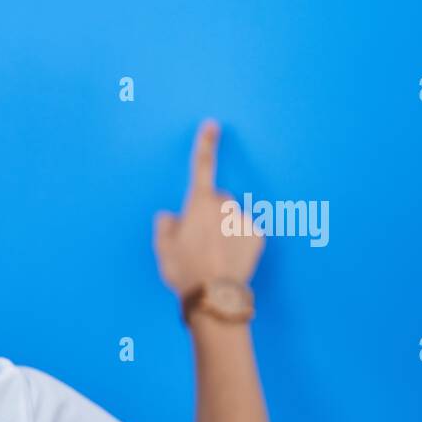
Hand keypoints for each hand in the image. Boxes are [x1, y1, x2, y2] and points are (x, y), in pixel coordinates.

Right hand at [153, 120, 263, 296]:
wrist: (215, 296)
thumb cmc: (185, 271)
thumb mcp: (163, 248)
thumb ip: (165, 226)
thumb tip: (170, 216)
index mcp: (198, 204)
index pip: (201, 167)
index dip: (205, 145)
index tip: (212, 125)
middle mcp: (224, 206)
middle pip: (216, 201)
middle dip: (209, 213)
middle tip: (198, 240)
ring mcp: (243, 220)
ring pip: (231, 218)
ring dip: (224, 229)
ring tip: (214, 255)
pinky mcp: (258, 235)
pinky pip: (244, 232)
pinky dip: (238, 241)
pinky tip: (229, 260)